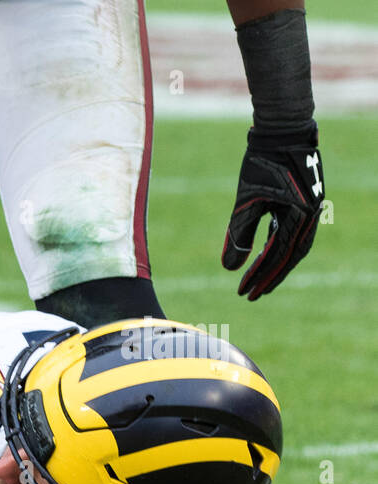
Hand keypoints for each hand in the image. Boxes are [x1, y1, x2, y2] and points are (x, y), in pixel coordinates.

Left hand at [220, 126, 324, 300]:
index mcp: (299, 217)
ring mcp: (311, 209)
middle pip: (290, 257)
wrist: (282, 131)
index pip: (277, 257)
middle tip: (252, 295)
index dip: (260, 277)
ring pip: (294, 246)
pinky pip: (294, 231)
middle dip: (270, 277)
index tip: (244, 293)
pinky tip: (266, 253)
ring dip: (276, 264)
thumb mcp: (245, 202)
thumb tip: (229, 268)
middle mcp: (310, 216)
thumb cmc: (261, 164)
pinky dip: (280, 245)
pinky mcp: (306, 201)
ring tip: (258, 279)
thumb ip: (239, 235)